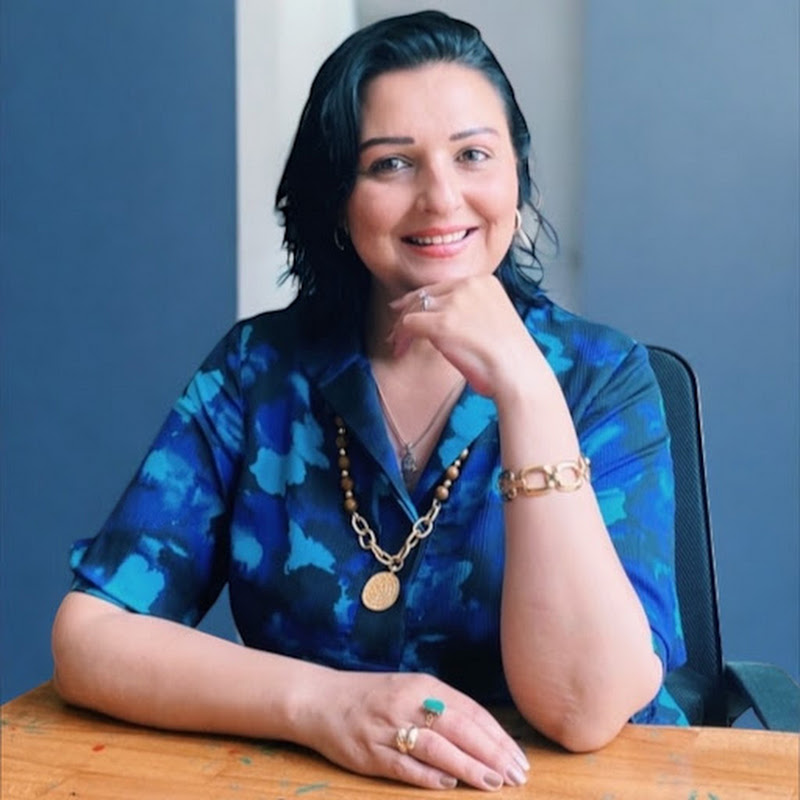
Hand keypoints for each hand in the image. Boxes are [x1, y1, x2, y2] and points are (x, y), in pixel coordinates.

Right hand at [300, 670, 529, 790]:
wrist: (321, 700)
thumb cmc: (373, 697)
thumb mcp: (410, 689)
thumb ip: (443, 706)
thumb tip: (485, 734)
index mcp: (423, 685)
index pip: (470, 710)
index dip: (497, 735)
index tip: (518, 756)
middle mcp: (408, 702)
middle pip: (459, 727)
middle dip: (492, 752)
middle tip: (516, 774)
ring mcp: (388, 727)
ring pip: (437, 747)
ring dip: (467, 767)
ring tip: (492, 782)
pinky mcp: (370, 752)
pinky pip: (405, 766)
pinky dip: (429, 776)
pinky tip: (450, 786)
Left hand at [388, 276, 542, 398]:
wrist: (519, 372)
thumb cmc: (511, 357)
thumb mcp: (494, 319)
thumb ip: (472, 311)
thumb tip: (442, 318)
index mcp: (485, 281)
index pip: (443, 286)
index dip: (422, 299)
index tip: (407, 309)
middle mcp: (469, 285)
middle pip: (426, 294)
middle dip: (407, 311)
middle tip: (395, 328)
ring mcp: (455, 303)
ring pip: (414, 308)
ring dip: (402, 327)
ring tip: (397, 343)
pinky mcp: (443, 323)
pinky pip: (409, 325)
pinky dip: (401, 337)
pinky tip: (401, 349)